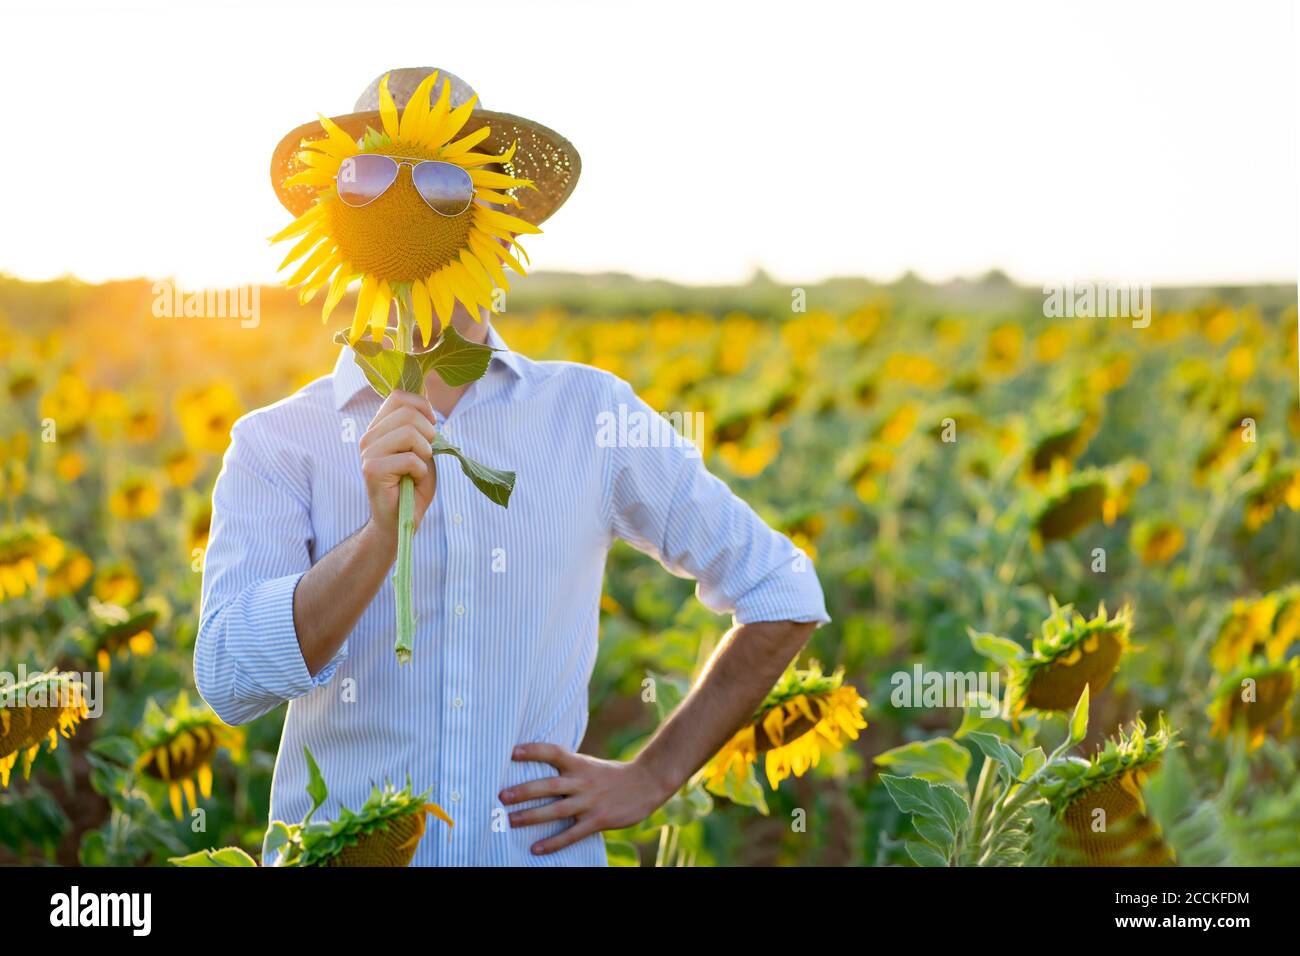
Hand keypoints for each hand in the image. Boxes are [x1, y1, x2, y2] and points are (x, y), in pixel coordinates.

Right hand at [358, 390, 437, 541]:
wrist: (400, 519)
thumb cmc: (413, 484)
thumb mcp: (422, 449)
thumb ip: (421, 426)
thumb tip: (427, 401)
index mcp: (379, 428)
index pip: (398, 396)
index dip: (423, 406)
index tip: (432, 425)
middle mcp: (369, 437)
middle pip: (408, 413)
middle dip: (428, 433)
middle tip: (426, 454)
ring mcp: (368, 453)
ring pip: (409, 432)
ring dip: (424, 452)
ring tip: (418, 467)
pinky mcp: (372, 470)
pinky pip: (410, 459)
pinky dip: (420, 471)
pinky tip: (412, 480)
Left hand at [501, 744, 674, 855]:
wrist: (647, 782)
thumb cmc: (614, 775)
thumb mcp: (590, 765)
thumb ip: (569, 768)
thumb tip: (541, 770)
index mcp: (580, 764)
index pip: (553, 752)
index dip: (533, 751)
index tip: (512, 752)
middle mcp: (582, 782)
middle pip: (549, 785)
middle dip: (524, 791)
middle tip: (501, 795)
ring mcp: (590, 802)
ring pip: (556, 810)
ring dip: (532, 816)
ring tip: (510, 821)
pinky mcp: (598, 820)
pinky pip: (571, 834)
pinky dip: (553, 842)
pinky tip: (536, 849)